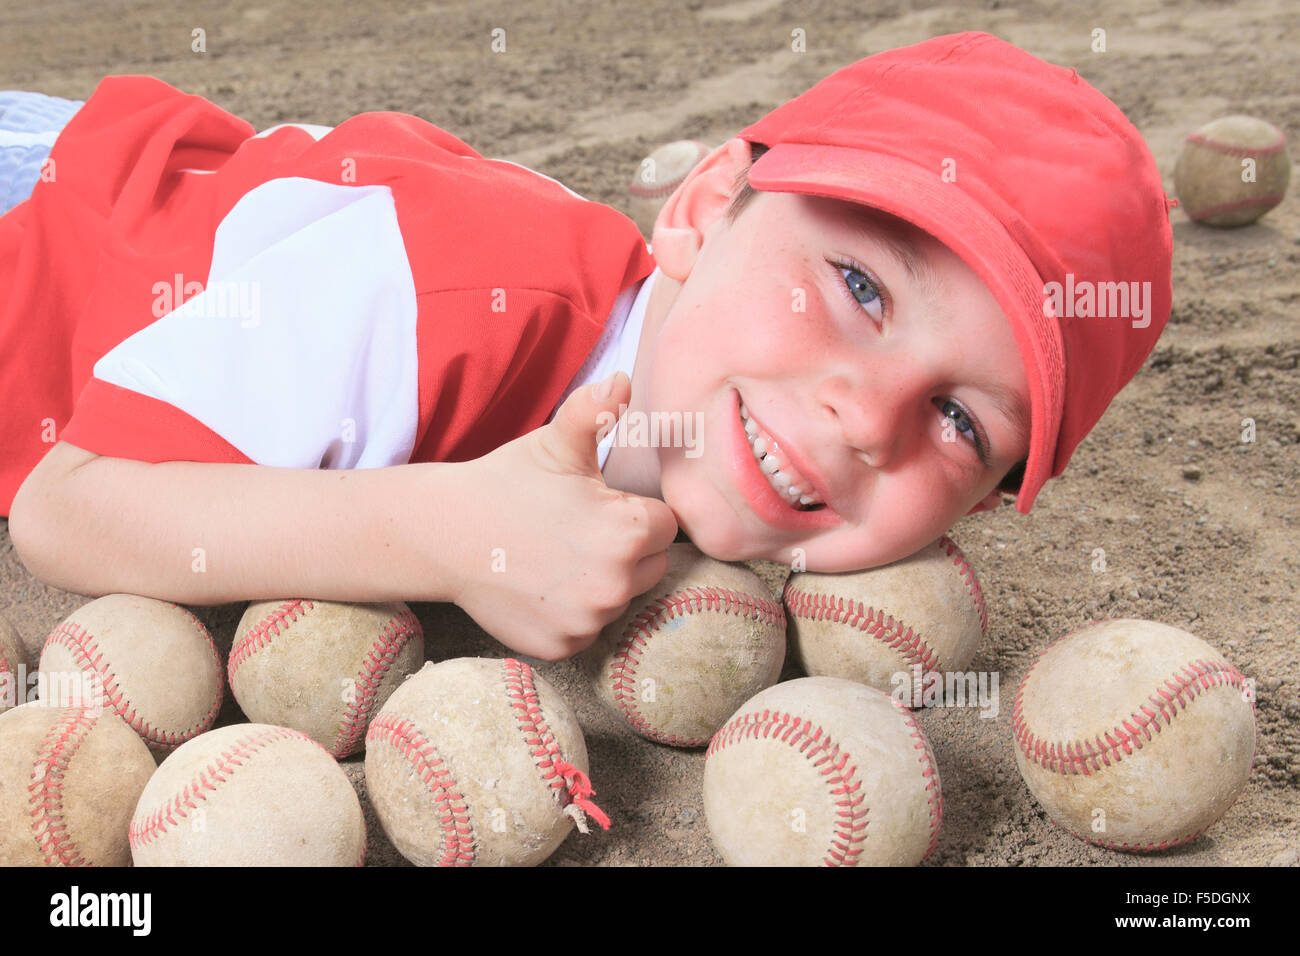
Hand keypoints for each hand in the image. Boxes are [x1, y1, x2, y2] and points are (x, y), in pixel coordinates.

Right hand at [449, 371, 678, 659]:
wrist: (445, 532)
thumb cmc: (508, 482)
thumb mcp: (556, 442)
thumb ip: (596, 410)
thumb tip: (623, 379)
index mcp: (629, 531)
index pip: (667, 527)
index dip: (634, 512)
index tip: (597, 506)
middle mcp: (616, 584)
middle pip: (652, 566)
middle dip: (626, 549)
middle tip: (575, 530)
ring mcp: (589, 621)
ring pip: (621, 598)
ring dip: (602, 581)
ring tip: (556, 556)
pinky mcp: (563, 647)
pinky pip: (589, 629)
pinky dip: (573, 612)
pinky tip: (542, 585)